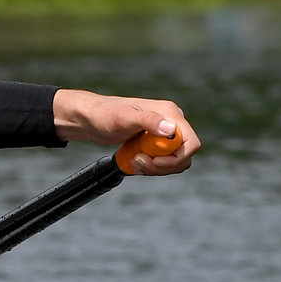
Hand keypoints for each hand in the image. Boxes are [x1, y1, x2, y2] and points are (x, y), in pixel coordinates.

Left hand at [51, 89, 199, 175]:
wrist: (89, 119)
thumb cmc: (104, 114)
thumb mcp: (124, 118)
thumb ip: (148, 121)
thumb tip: (171, 129)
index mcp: (170, 113)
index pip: (191, 143)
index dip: (176, 158)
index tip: (153, 161)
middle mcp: (171, 122)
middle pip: (185, 155)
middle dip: (163, 165)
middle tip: (139, 162)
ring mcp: (164, 133)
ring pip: (175, 161)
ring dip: (156, 168)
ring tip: (134, 161)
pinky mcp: (156, 143)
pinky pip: (164, 162)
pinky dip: (151, 167)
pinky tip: (134, 162)